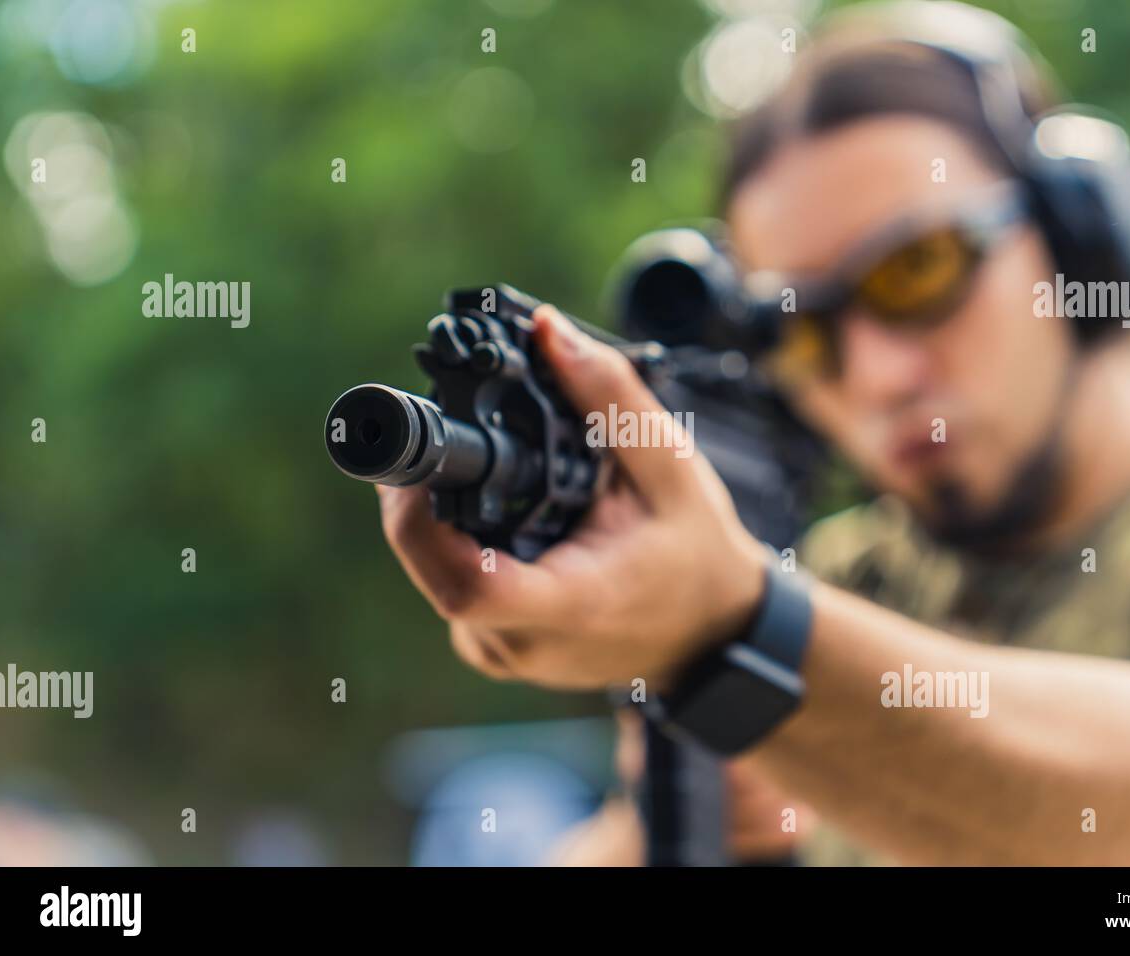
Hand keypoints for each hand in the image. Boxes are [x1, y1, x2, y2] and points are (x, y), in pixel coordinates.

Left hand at [376, 304, 766, 690]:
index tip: (420, 459)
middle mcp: (523, 641)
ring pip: (431, 575)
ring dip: (441, 517)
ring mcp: (502, 653)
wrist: (709, 632)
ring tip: (480, 473)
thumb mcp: (669, 464)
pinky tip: (493, 513)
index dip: (420, 519)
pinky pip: (449, 587)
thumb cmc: (696, 552)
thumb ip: (607, 395)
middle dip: (424, 496)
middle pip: (431, 565)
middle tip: (445, 435)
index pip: (466, 581)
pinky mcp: (492, 650)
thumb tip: (545, 330)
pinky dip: (459, 543)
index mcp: (572, 601)